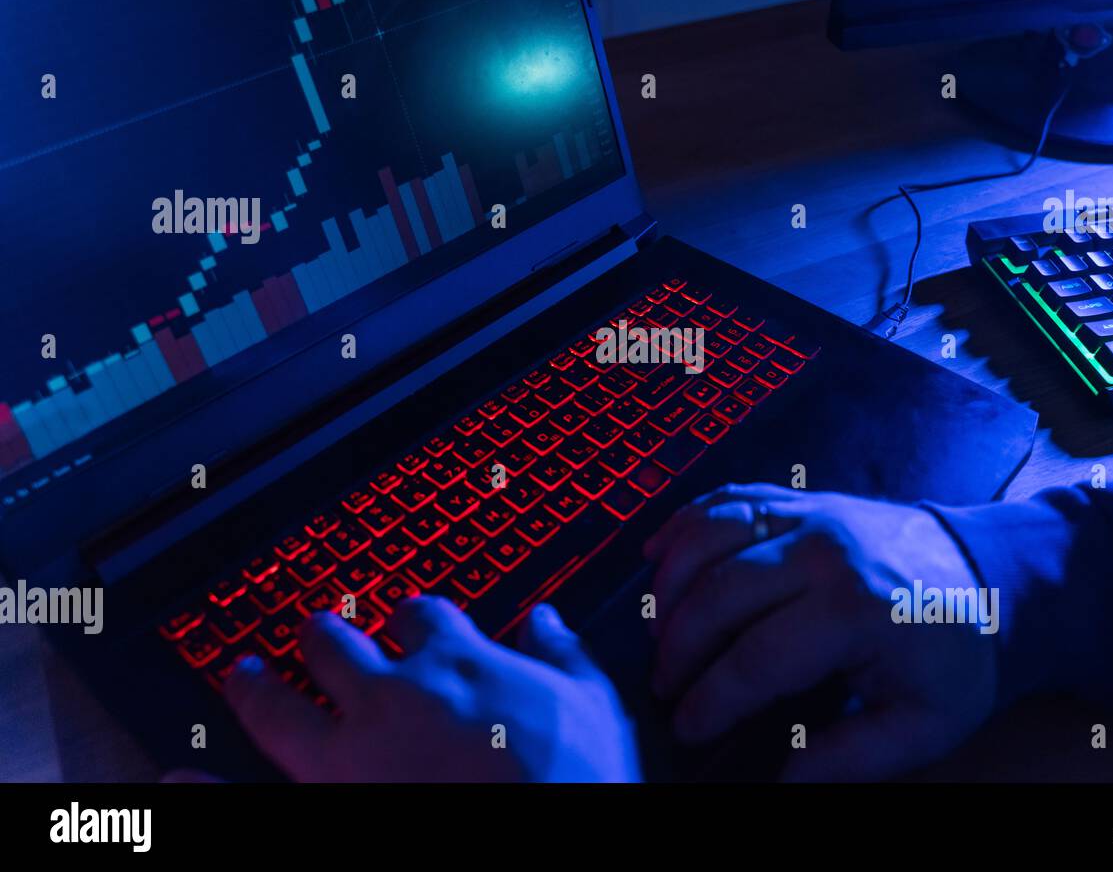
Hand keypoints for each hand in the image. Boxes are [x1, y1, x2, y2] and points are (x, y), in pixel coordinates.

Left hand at [188, 598, 638, 781]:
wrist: (555, 838)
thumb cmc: (579, 782)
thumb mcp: (593, 705)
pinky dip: (204, 795)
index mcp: (457, 662)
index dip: (413, 618)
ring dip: (256, 688)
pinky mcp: (326, 805)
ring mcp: (349, 757)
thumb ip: (563, 656)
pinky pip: (248, 800)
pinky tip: (176, 783)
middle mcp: (393, 696)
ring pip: (281, 706)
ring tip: (240, 676)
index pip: (420, 617)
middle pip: (337, 646)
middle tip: (315, 634)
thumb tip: (545, 624)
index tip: (412, 624)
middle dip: (323, 637)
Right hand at [644, 483, 995, 780]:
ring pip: (712, 534)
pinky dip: (685, 523)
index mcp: (854, 612)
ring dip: (670, 581)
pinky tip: (657, 552)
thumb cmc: (953, 653)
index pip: (756, 659)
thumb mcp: (924, 723)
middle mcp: (823, 553)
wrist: (990, 573)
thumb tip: (784, 783)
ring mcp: (810, 515)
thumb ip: (852, 758)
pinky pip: (729, 499)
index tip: (687, 728)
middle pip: (719, 594)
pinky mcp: (802, 498)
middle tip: (663, 685)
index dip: (710, 700)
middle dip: (678, 647)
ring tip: (655, 629)